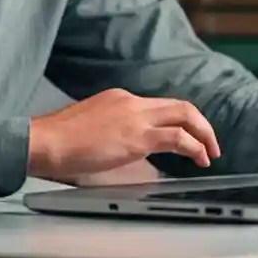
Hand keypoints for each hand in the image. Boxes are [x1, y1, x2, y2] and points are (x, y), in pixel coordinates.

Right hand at [27, 88, 220, 183]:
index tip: (187, 135)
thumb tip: (120, 144)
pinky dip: (194, 147)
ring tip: (209, 153)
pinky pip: (177, 138)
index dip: (179, 120)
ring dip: (203, 135)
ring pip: (184, 116)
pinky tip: (198, 158)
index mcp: (119, 98)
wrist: (47, 141)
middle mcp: (131, 101)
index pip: (159, 106)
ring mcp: (136, 117)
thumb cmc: (59, 140)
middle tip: (210, 143)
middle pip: (179, 105)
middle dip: (200, 124)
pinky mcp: (137, 137)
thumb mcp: (90, 126)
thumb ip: (110, 129)